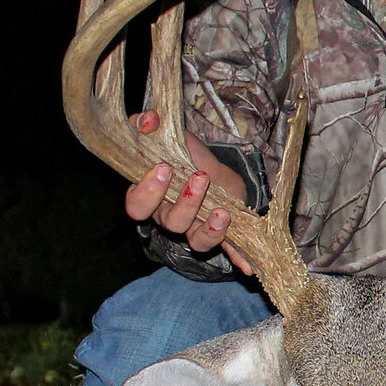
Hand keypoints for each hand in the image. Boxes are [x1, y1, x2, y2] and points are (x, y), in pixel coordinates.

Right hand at [123, 111, 258, 275]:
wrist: (213, 165)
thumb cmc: (184, 152)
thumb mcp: (167, 133)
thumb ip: (151, 125)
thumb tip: (148, 120)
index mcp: (151, 195)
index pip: (137, 204)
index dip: (148, 191)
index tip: (164, 167)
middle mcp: (168, 216)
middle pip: (169, 222)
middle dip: (185, 203)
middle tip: (200, 179)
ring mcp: (194, 228)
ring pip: (195, 240)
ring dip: (210, 229)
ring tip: (224, 212)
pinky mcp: (218, 233)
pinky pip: (227, 250)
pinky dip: (238, 258)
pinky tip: (248, 266)